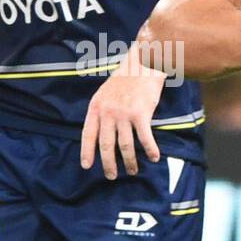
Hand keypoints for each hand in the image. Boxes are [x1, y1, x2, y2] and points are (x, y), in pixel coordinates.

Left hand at [80, 58, 166, 178]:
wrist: (142, 64)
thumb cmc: (125, 79)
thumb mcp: (105, 93)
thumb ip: (102, 111)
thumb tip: (100, 133)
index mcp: (96, 107)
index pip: (88, 134)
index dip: (87, 152)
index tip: (87, 166)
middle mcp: (108, 112)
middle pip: (106, 145)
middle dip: (108, 164)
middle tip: (112, 176)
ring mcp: (124, 114)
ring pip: (125, 146)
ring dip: (130, 162)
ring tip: (133, 171)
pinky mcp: (141, 114)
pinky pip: (145, 139)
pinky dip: (150, 150)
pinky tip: (154, 158)